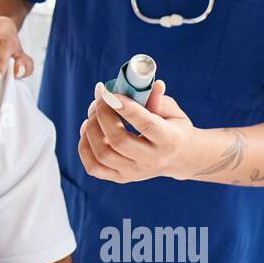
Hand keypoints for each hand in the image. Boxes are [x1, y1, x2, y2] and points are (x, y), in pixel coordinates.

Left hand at [77, 80, 196, 182]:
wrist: (178, 158)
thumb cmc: (173, 127)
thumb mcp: (173, 111)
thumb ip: (158, 99)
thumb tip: (153, 84)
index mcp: (170, 140)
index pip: (146, 124)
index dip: (126, 107)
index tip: (112, 93)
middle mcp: (152, 160)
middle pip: (118, 140)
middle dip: (103, 114)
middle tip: (101, 98)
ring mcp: (135, 172)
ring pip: (102, 154)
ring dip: (91, 128)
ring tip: (94, 112)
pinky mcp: (121, 178)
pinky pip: (93, 167)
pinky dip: (84, 146)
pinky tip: (88, 130)